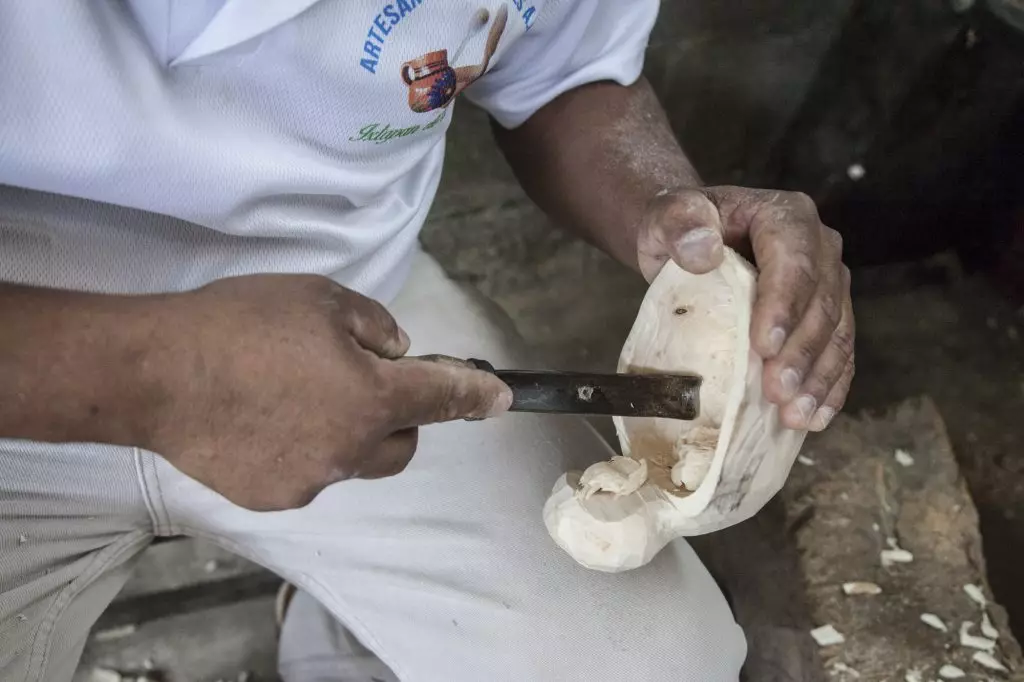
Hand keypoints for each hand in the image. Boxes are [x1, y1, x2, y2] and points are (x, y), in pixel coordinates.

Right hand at [142, 275, 511, 510]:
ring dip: (343, 434)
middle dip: (396, 419)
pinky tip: (260, 420)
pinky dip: (301, 451)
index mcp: (372, 398)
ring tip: (290, 397)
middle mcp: (351, 450)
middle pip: (401, 445)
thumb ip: (373, 325)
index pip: (442, 397)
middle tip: (358, 383)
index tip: (500, 400)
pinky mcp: (272, 498)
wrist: (155, 372)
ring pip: (352, 462)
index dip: (476, 396)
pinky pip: (307, 474)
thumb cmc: (240, 323)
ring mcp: (311, 481)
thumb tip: (397, 351)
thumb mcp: (319, 298)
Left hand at [636, 186, 853, 431]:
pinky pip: (838, 354)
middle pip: (821, 304)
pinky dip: (828, 387)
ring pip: (837, 334)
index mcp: (788, 217)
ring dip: (818, 379)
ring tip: (795, 416)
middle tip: (777, 394)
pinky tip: (814, 417)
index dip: (783, 306)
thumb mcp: (667, 216)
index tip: (763, 347)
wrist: (690, 242)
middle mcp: (820, 248)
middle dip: (801, 354)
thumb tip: (703, 251)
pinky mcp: (825, 318)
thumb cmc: (681, 230)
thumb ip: (679, 222)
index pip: (794, 261)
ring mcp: (828, 284)